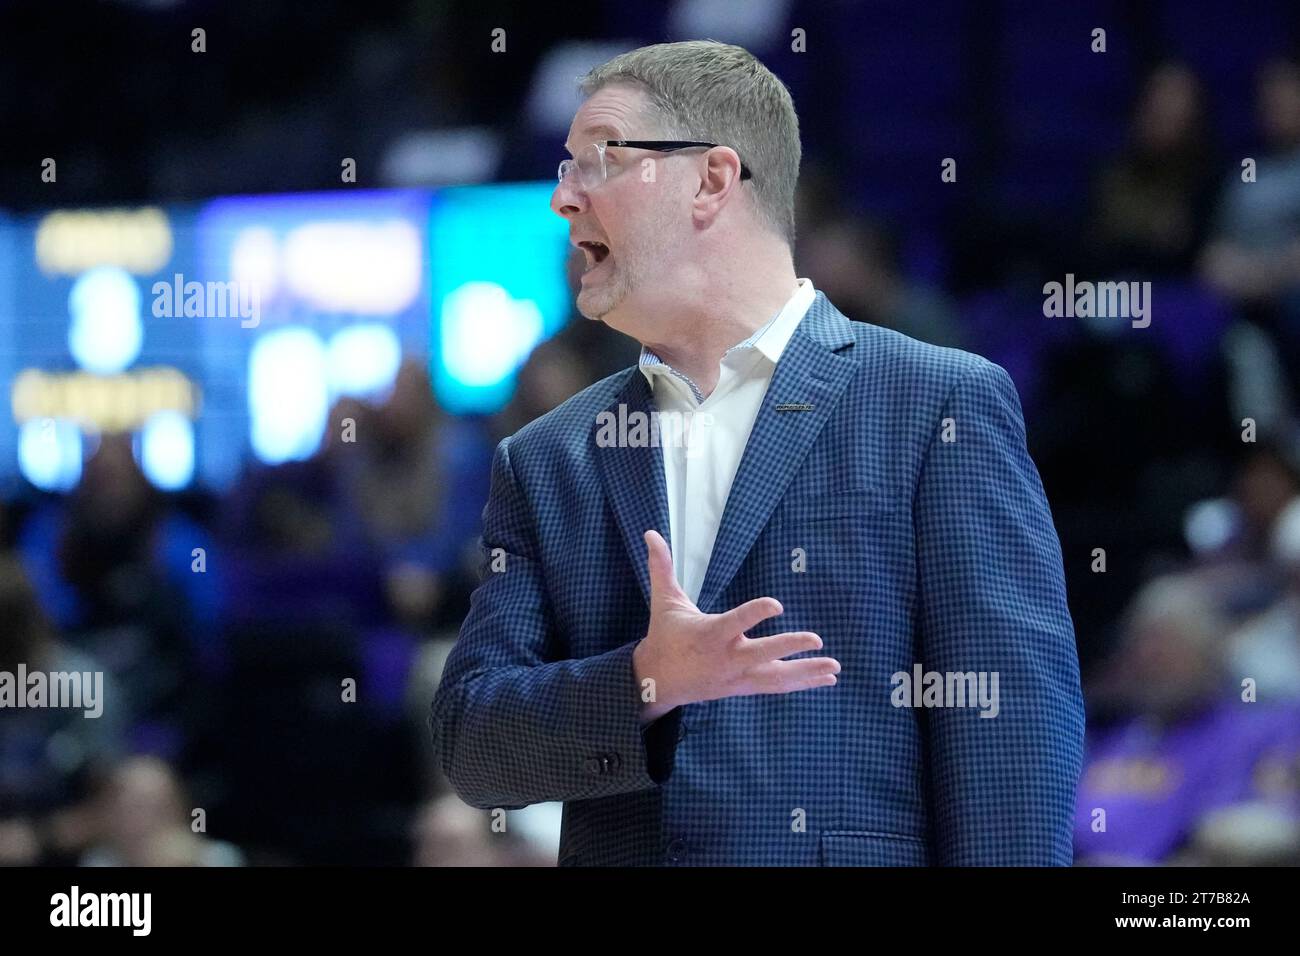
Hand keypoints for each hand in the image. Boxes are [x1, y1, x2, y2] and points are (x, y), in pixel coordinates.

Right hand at [632, 529, 839, 722]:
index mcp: (709, 635)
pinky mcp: (744, 686)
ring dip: (806, 672)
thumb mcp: (663, 601)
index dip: (756, 613)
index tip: (777, 604)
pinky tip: (827, 680)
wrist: (658, 681)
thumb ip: (662, 566)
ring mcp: (737, 676)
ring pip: (775, 677)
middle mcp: (726, 658)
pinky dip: (802, 682)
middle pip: (762, 654)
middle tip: (816, 639)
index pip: (735, 622)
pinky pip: (777, 686)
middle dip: (788, 647)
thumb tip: (650, 532)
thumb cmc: (665, 635)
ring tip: (834, 668)